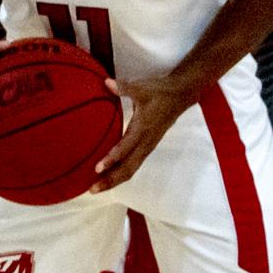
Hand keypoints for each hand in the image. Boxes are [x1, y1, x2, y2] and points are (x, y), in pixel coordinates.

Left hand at [91, 76, 194, 192]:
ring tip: (96, 188)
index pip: (125, 148)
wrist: (180, 95)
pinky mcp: (147, 147)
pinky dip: (121, 174)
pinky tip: (109, 177)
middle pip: (128, 168)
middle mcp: (145, 142)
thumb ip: (123, 87)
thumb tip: (106, 83)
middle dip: (110, 181)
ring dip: (114, 180)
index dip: (111, 159)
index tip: (97, 168)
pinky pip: (133, 165)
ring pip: (131, 170)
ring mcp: (147, 147)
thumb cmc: (160, 91)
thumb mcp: (142, 87)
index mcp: (143, 129)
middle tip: (92, 189)